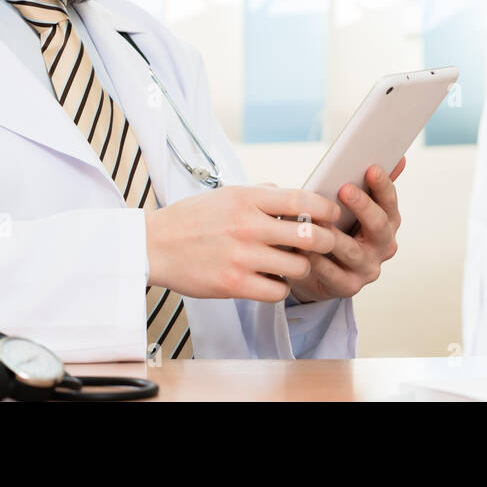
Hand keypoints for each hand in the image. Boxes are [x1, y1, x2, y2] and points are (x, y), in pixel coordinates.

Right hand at [143, 186, 340, 301]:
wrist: (153, 246)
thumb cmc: (191, 219)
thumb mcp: (225, 195)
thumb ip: (261, 195)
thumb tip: (293, 196)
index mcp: (246, 198)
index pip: (301, 199)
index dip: (325, 208)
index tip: (332, 214)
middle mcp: (246, 226)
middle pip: (309, 235)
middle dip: (325, 240)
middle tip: (324, 243)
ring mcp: (241, 257)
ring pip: (298, 266)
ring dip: (301, 267)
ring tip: (292, 264)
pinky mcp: (233, 285)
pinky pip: (278, 291)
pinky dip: (281, 288)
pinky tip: (274, 280)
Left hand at [287, 157, 403, 304]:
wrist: (322, 271)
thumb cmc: (337, 228)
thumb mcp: (353, 207)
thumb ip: (371, 186)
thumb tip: (399, 157)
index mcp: (388, 223)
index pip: (390, 203)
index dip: (383, 186)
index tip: (371, 168)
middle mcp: (383, 247)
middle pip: (378, 225)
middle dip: (363, 206)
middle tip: (345, 188)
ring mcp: (367, 269)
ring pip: (353, 251)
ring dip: (335, 234)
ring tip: (317, 219)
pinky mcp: (348, 287)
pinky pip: (332, 273)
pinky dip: (317, 260)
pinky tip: (303, 247)